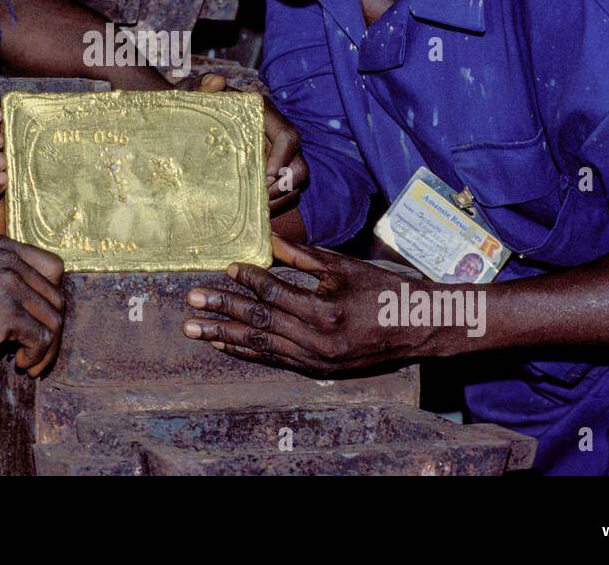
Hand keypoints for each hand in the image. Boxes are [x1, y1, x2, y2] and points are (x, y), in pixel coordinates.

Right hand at [0, 235, 64, 376]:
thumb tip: (25, 289)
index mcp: (2, 246)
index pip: (52, 266)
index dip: (51, 293)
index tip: (40, 315)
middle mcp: (10, 261)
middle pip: (55, 295)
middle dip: (51, 325)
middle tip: (37, 346)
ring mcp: (11, 286)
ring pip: (53, 319)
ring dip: (47, 346)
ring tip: (32, 361)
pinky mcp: (10, 314)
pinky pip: (41, 338)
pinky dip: (37, 356)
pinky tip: (21, 364)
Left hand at [175, 72, 308, 210]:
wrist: (194, 118)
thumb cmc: (199, 105)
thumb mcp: (199, 94)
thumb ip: (205, 87)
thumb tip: (216, 81)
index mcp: (265, 115)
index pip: (288, 137)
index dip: (282, 158)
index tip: (265, 176)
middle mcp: (277, 136)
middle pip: (299, 164)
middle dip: (285, 185)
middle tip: (261, 198)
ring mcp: (277, 156)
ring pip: (295, 182)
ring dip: (281, 198)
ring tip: (258, 208)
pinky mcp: (271, 172)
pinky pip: (285, 192)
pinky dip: (275, 204)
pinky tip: (256, 211)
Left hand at [182, 234, 430, 372]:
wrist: (417, 328)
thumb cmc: (382, 291)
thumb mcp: (345, 268)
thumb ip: (304, 257)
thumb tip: (268, 240)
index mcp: (324, 310)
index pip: (274, 292)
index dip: (248, 279)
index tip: (227, 267)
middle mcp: (316, 339)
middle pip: (258, 321)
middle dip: (221, 310)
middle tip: (191, 301)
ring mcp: (315, 358)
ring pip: (260, 344)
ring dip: (223, 336)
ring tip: (193, 328)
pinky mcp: (316, 369)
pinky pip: (273, 359)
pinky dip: (245, 352)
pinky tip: (222, 345)